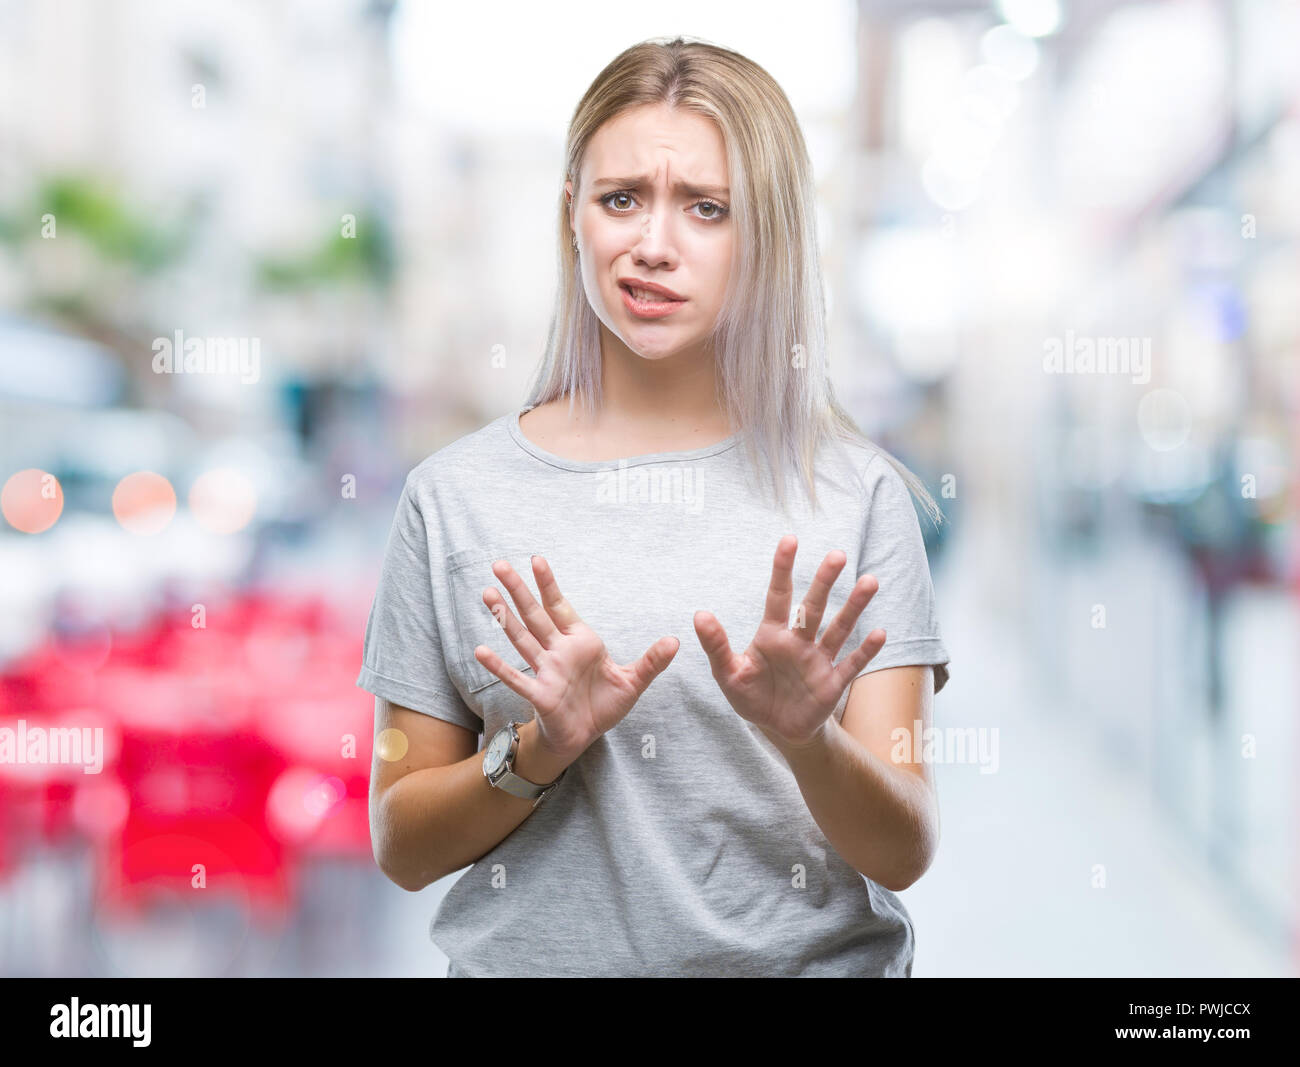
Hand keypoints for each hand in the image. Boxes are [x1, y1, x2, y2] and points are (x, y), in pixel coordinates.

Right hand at [473, 555, 678, 762]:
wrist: (586, 737)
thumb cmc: (604, 705)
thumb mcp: (633, 682)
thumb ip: (651, 661)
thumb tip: (675, 641)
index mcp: (580, 642)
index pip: (560, 606)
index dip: (548, 583)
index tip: (536, 559)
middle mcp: (558, 652)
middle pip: (535, 615)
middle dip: (518, 590)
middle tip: (499, 564)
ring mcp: (546, 672)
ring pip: (522, 639)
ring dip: (504, 618)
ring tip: (488, 594)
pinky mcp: (540, 695)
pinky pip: (517, 678)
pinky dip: (499, 666)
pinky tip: (481, 651)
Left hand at [693, 535, 885, 748]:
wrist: (777, 728)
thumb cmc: (752, 695)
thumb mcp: (728, 674)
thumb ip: (716, 646)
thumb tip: (699, 615)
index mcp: (772, 635)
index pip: (778, 595)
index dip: (782, 568)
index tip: (789, 539)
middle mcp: (799, 641)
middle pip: (813, 606)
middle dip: (825, 582)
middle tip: (837, 555)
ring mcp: (818, 660)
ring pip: (839, 629)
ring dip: (853, 607)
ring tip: (870, 582)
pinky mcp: (832, 684)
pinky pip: (851, 664)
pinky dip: (865, 651)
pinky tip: (880, 633)